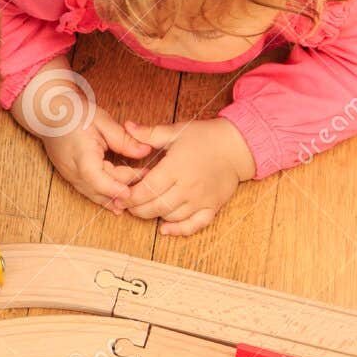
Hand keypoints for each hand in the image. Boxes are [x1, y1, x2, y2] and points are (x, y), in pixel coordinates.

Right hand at [12, 64, 149, 208]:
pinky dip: (104, 198)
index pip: (96, 178)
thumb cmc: (73, 114)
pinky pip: (89, 192)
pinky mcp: (71, 178)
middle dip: (123, 190)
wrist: (48, 115)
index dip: (113, 188)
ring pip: (94, 195)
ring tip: (135, 201)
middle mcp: (73, 171)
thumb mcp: (102, 121)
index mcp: (80, 155)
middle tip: (147, 181)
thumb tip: (145, 151)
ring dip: (114, 199)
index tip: (130, 194)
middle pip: (100, 189)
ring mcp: (70, 177)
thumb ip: (123, 139)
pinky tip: (117, 205)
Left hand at [120, 118, 254, 235]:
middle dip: (137, 209)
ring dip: (154, 215)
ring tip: (144, 209)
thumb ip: (149, 133)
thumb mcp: (176, 131)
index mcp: (176, 167)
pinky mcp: (212, 207)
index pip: (147, 189)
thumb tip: (127, 126)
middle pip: (156, 206)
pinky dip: (179, 230)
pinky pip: (194, 225)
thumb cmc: (205, 136)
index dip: (130, 197)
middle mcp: (188, 186)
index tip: (120, 197)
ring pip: (171, 216)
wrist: (237, 146)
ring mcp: (201, 199)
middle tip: (126, 206)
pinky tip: (165, 229)